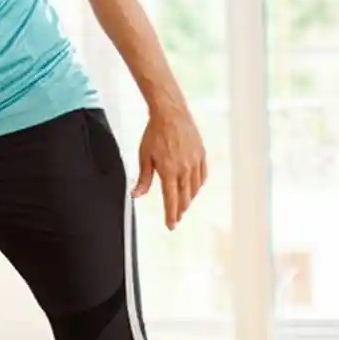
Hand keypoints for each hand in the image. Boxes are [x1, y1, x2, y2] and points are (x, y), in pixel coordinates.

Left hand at [132, 105, 206, 229]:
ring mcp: (195, 162)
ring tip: (184, 205)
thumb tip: (136, 195)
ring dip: (189, 199)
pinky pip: (202, 176)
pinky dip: (198, 185)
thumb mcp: (144, 156)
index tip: (170, 225)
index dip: (170, 215)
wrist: (171, 114)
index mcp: (169, 171)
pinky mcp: (201, 155)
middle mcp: (184, 170)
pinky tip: (194, 188)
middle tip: (176, 218)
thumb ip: (143, 178)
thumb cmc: (154, 133)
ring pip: (194, 188)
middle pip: (184, 197)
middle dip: (180, 210)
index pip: (170, 200)